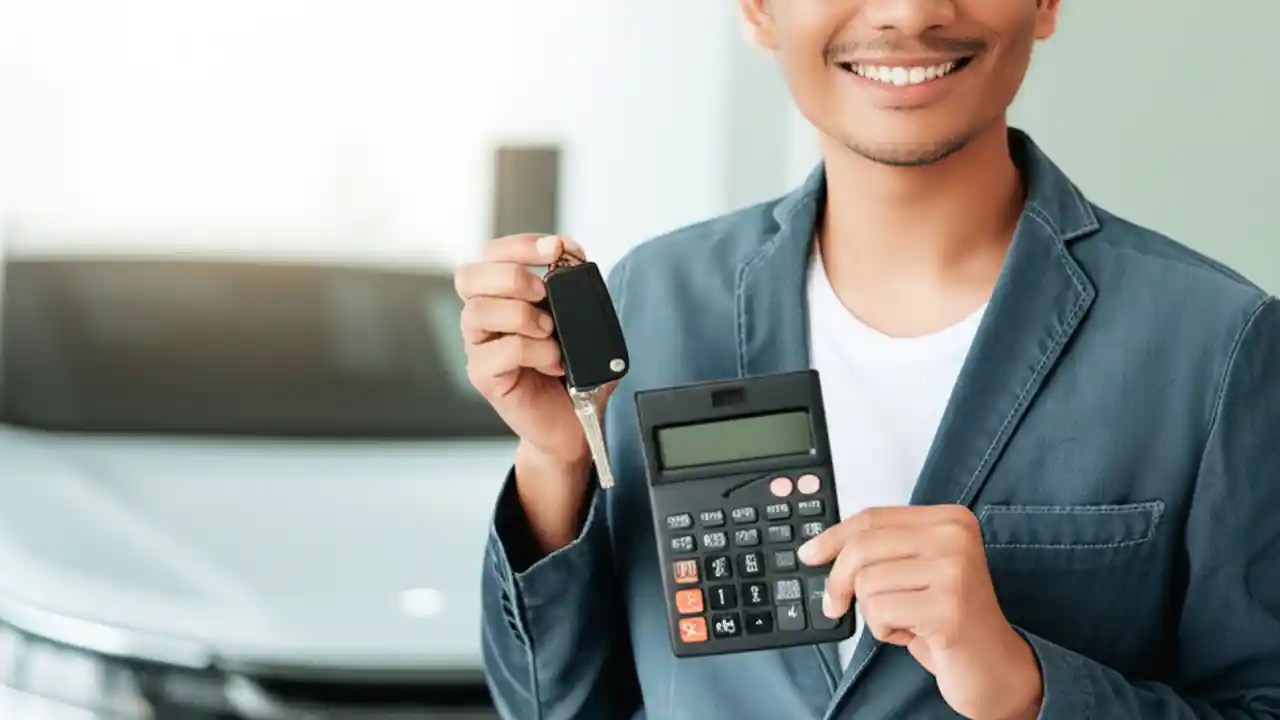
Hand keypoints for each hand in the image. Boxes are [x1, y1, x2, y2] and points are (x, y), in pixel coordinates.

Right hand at [455, 234, 615, 551]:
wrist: (574, 425)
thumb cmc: (575, 372)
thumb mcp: (584, 324)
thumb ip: (578, 290)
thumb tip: (573, 257)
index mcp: (503, 297)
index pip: (492, 254)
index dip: (521, 244)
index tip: (557, 247)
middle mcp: (484, 319)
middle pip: (469, 275)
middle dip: (511, 274)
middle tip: (543, 292)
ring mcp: (480, 348)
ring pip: (480, 311)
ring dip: (524, 316)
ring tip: (551, 334)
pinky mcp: (484, 377)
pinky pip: (501, 350)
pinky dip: (535, 351)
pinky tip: (554, 362)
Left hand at [798, 506, 1042, 719]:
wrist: (994, 666)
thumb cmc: (949, 618)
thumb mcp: (917, 571)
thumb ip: (881, 551)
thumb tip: (821, 550)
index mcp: (950, 519)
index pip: (873, 518)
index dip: (833, 537)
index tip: (810, 554)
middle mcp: (955, 537)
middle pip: (863, 547)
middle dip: (839, 581)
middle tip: (836, 605)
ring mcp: (954, 571)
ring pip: (867, 583)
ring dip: (874, 612)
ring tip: (906, 619)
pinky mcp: (946, 608)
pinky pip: (879, 612)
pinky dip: (884, 630)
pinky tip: (913, 634)